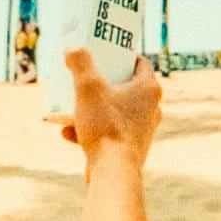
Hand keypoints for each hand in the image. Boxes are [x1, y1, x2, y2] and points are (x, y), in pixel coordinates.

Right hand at [56, 44, 159, 170]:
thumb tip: (73, 48)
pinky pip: (109, 131)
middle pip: (125, 86)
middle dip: (102, 83)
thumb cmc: (106, 127)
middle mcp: (151, 108)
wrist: (113, 172)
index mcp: (149, 88)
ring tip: (73, 107)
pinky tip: (69, 133)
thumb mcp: (88, 88)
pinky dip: (91, 130)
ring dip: (92, 108)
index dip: (121, 55)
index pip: (139, 62)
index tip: (103, 54)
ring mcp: (142, 129)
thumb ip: (80, 63)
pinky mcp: (131, 147)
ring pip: (114, 110)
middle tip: (85, 79)